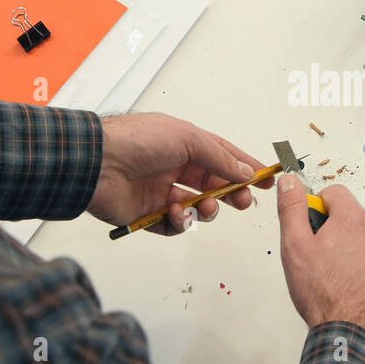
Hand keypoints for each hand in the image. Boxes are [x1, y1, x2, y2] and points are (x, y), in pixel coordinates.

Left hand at [87, 113, 272, 234]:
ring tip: (205, 207)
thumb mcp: (187, 138)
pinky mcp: (146, 215)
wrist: (96, 163)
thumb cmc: (138, 141)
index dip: (245, 167)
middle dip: (232, 193)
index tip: (268, 179)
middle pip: (213, 184)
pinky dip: (179, 222)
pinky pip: (172, 225)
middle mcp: (173, 167)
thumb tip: (244, 171)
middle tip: (244, 201)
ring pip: (196, 207)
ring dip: (207, 209)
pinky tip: (174, 213)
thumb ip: (219, 157)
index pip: (222, 155)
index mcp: (183, 143)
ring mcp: (159, 191)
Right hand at [275, 175, 364, 356]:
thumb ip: (292, 209)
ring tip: (341, 285)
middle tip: (323, 265)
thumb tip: (289, 181)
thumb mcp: (296, 248)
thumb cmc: (325, 294)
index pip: (336, 194)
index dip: (319, 209)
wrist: (358, 338)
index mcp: (355, 220)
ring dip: (357, 256)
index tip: (312, 230)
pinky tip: (358, 296)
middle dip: (339, 235)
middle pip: (355, 221)